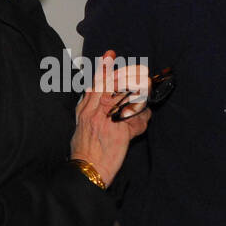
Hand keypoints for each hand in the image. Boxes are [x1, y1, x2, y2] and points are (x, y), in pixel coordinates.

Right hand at [69, 50, 150, 184]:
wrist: (87, 171)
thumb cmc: (83, 151)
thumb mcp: (80, 126)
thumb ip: (88, 108)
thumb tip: (93, 93)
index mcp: (85, 111)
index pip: (96, 84)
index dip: (104, 68)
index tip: (110, 55)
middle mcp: (95, 113)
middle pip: (113, 86)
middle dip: (127, 77)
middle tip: (140, 72)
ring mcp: (108, 121)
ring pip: (128, 99)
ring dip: (140, 99)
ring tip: (146, 94)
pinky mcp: (120, 132)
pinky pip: (137, 120)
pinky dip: (143, 120)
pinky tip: (144, 120)